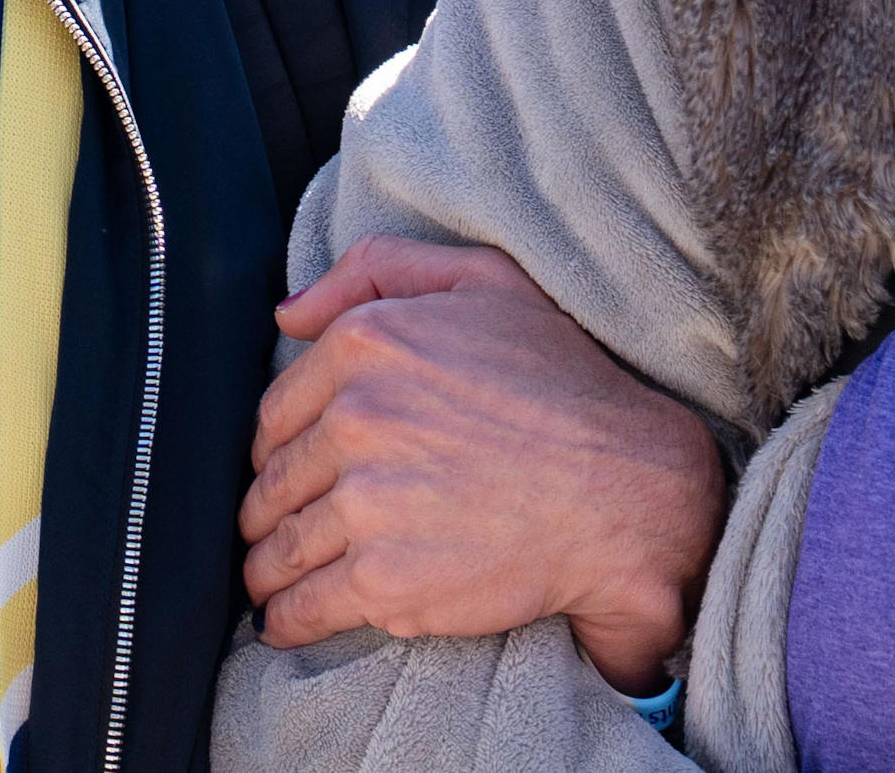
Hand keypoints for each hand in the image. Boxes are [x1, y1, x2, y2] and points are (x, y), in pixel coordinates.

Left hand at [241, 237, 727, 695]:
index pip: (279, 409)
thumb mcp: (484, 282)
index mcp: (368, 343)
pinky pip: (304, 605)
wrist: (628, 493)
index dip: (280, 445)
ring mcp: (366, 503)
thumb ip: (377, 271)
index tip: (291, 468)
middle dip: (268, 509)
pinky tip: (284, 623)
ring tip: (270, 580)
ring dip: (266, 566)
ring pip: (279, 545)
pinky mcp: (384, 580)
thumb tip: (289, 315)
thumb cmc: (564, 383)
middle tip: (274, 529)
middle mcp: (356, 419)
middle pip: (273, 480)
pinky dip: (285, 620)